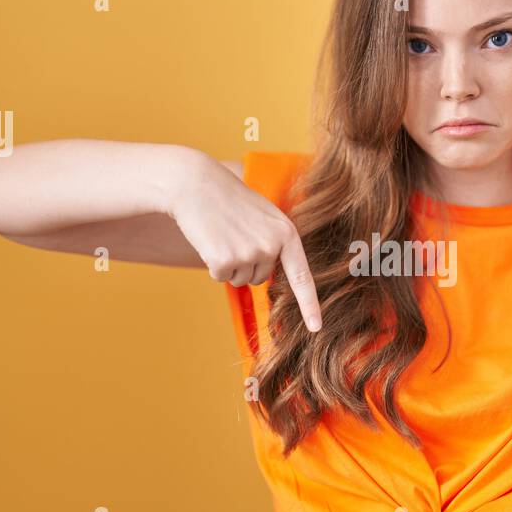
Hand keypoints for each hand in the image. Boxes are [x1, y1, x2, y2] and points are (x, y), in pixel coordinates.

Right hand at [169, 151, 322, 331]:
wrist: (195, 183)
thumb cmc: (229, 199)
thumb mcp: (264, 216)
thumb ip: (275, 242)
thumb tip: (269, 273)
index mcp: (287, 234)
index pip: (301, 277)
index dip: (309, 305)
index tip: (315, 327)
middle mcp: (272, 247)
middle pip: (260, 278)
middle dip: (245, 262)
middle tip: (233, 233)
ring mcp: (249, 255)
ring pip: (240, 279)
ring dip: (229, 263)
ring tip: (222, 234)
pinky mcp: (224, 261)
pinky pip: (221, 278)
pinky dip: (213, 264)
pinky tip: (210, 240)